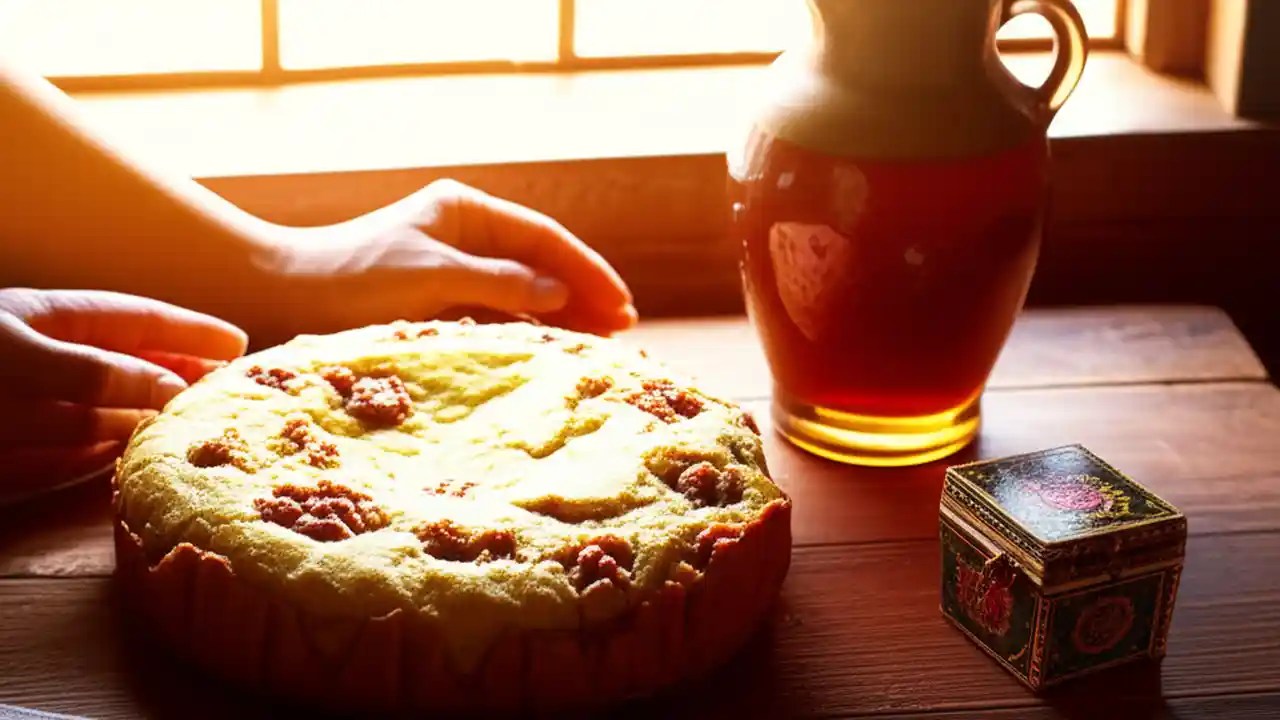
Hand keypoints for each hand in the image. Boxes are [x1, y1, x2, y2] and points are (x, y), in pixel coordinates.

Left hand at [0, 289, 246, 502]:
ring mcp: (22, 413)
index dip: (188, 331)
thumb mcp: (21, 355)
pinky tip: (137, 460)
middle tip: (231, 393)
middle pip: (126, 370)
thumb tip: (172, 389)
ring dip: (148, 422)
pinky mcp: (8, 461)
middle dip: (178, 377)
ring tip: (197, 430)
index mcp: (45, 320)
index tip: (238, 344)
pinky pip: (69, 460)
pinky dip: (106, 459)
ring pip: (103, 417)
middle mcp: (41, 365)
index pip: (135, 321)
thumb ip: (96, 373)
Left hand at [269, 180, 636, 336]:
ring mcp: (452, 268)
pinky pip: (497, 314)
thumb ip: (501, 283)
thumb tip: (559, 293)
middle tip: (624, 330)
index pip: (545, 239)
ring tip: (601, 344)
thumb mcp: (433, 277)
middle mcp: (464, 234)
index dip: (587, 271)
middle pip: (541, 263)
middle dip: (584, 294)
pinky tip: (553, 350)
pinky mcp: (438, 302)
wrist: (284, 300)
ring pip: (523, 292)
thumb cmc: (353, 280)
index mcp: (465, 210)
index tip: (621, 305)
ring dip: (562, 316)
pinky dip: (528, 331)